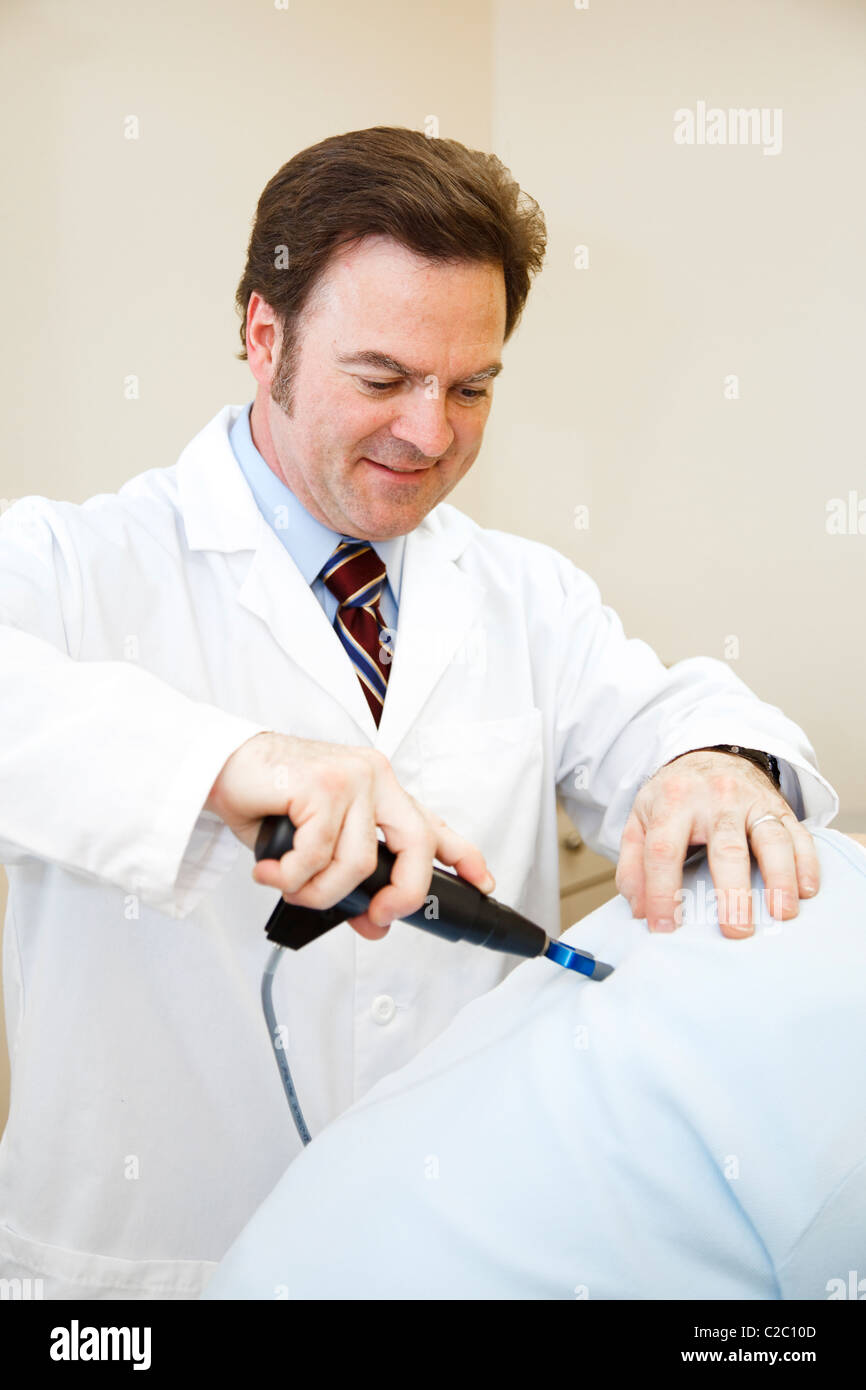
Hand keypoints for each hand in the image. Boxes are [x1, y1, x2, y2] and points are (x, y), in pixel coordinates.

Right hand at [204, 731, 495, 940]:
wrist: (222, 765)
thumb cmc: (268, 799)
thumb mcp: (316, 846)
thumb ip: (349, 880)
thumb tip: (374, 922)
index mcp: (380, 792)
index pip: (431, 825)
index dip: (462, 855)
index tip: (483, 880)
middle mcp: (374, 780)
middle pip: (416, 846)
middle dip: (402, 893)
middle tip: (377, 914)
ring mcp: (352, 779)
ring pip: (357, 862)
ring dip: (319, 891)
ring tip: (288, 885)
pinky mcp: (322, 784)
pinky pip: (318, 855)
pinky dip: (291, 877)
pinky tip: (270, 871)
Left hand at [615, 749, 819, 937]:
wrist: (710, 753)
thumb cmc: (675, 796)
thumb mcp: (641, 819)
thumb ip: (632, 864)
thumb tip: (639, 909)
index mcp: (673, 802)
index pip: (664, 851)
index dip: (662, 892)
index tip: (665, 927)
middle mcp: (715, 799)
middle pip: (726, 849)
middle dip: (733, 893)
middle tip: (737, 931)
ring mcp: (751, 801)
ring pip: (771, 839)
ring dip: (780, 879)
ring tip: (782, 913)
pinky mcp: (779, 806)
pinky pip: (798, 833)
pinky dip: (806, 862)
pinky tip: (806, 889)